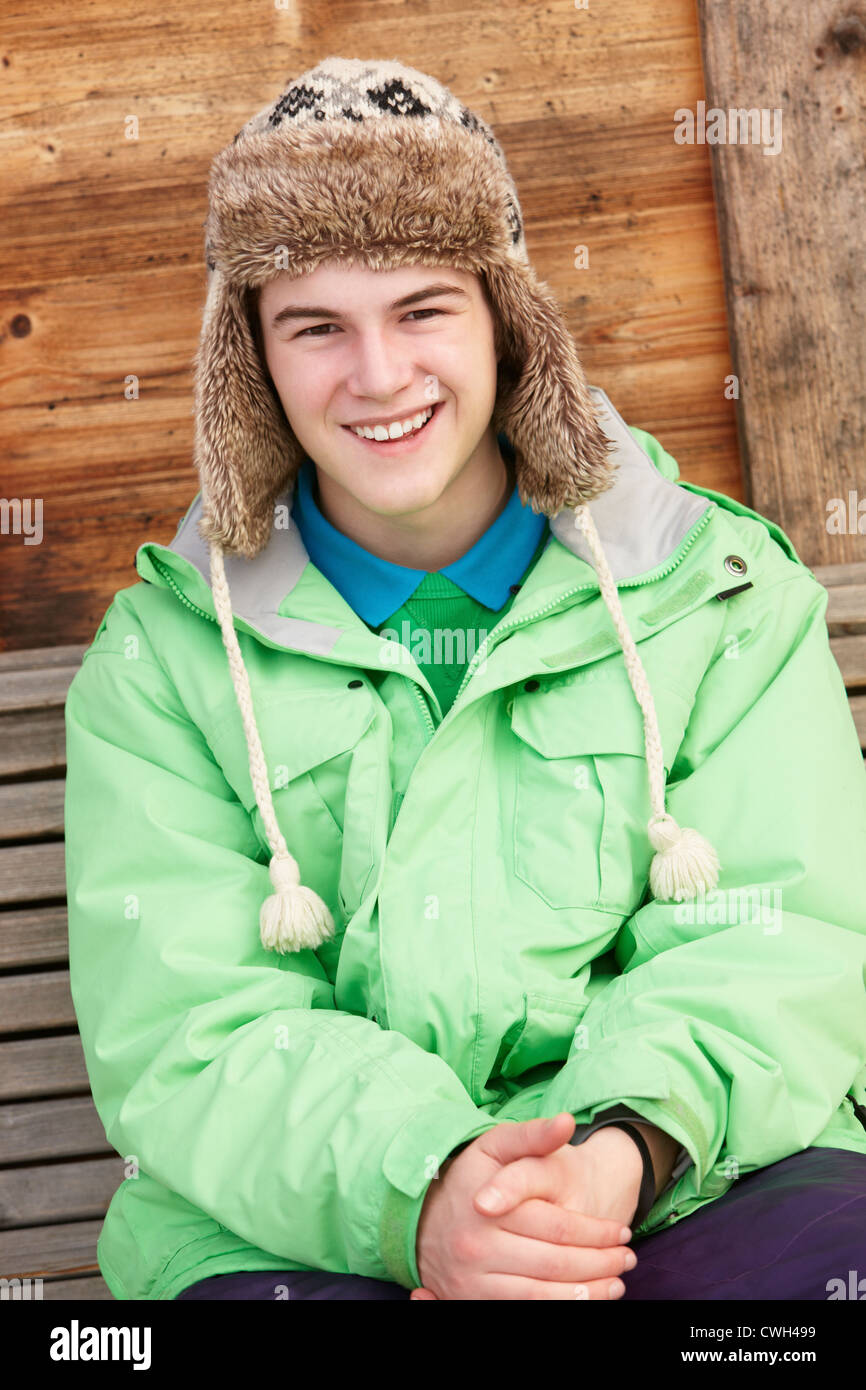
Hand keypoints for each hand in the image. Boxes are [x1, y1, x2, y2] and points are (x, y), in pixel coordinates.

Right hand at [411, 1113, 635, 1299]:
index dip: (597, 1232)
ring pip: (543, 1295)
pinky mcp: (470, 1302)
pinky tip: (585, 1299)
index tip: (622, 1231)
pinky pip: (523, 1310)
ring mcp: (472, 1281)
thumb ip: (533, 1135)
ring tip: (616, 1283)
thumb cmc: (469, 1177)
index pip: (558, 1227)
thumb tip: (567, 1122)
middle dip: (600, 1263)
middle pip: (555, 1263)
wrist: (421, 1218)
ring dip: (587, 1293)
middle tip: (627, 1259)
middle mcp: (477, 1247)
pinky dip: (560, 1307)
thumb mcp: (495, 1145)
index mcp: (487, 1208)